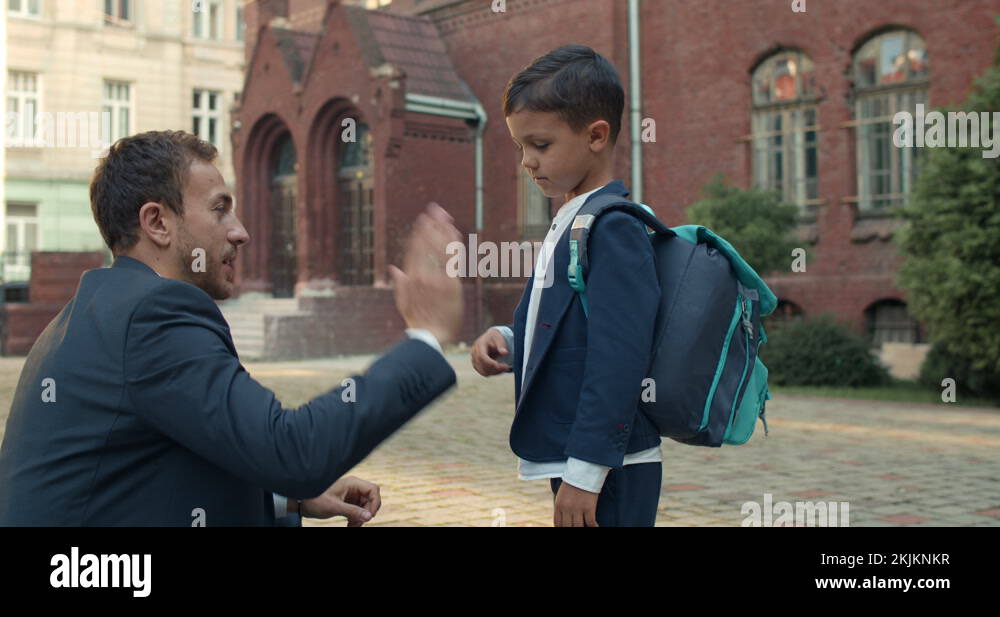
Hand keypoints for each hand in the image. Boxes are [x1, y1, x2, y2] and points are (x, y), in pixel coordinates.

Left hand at [300, 476, 380, 525]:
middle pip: (370, 499)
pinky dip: (356, 518)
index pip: (373, 490)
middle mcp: (353, 487)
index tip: (370, 516)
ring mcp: (351, 494)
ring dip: (361, 518)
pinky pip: (357, 510)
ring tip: (352, 526)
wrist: (302, 502)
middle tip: (359, 524)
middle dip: (366, 513)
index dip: (375, 503)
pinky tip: (350, 525)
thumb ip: (352, 511)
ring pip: (365, 507)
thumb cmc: (315, 500)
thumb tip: (369, 517)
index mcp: (352, 483)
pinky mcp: (347, 502)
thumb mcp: (334, 507)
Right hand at [389, 203, 463, 345]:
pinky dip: (453, 246)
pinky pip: (452, 261)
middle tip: (436, 209)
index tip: (424, 219)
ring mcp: (438, 278)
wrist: (432, 336)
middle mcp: (424, 274)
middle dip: (432, 225)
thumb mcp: (403, 303)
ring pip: (440, 249)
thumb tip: (394, 268)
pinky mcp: (451, 284)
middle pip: (428, 244)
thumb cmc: (418, 321)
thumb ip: (400, 284)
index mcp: (412, 277)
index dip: (420, 232)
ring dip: (443, 231)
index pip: (416, 249)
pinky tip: (455, 234)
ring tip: (446, 217)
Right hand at [471, 328, 511, 375]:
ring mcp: (474, 360)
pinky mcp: (477, 366)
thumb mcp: (499, 339)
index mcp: (479, 345)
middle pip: (482, 365)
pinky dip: (493, 373)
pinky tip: (501, 369)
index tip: (503, 365)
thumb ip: (501, 346)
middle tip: (508, 367)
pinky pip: (484, 373)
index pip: (482, 356)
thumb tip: (505, 353)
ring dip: (495, 372)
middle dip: (495, 369)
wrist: (490, 339)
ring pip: (483, 371)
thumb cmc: (495, 338)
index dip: (491, 363)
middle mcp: (474, 353)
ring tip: (506, 367)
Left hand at [554, 482, 599, 526]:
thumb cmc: (573, 483)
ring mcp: (578, 508)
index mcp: (558, 505)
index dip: (562, 529)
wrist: (584, 472)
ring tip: (585, 527)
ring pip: (578, 527)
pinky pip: (591, 523)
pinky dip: (593, 527)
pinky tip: (596, 527)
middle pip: (567, 527)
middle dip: (571, 529)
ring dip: (582, 528)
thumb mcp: (562, 495)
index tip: (567, 528)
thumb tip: (564, 520)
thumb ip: (562, 507)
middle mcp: (567, 508)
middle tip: (576, 527)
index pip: (558, 524)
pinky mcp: (589, 508)